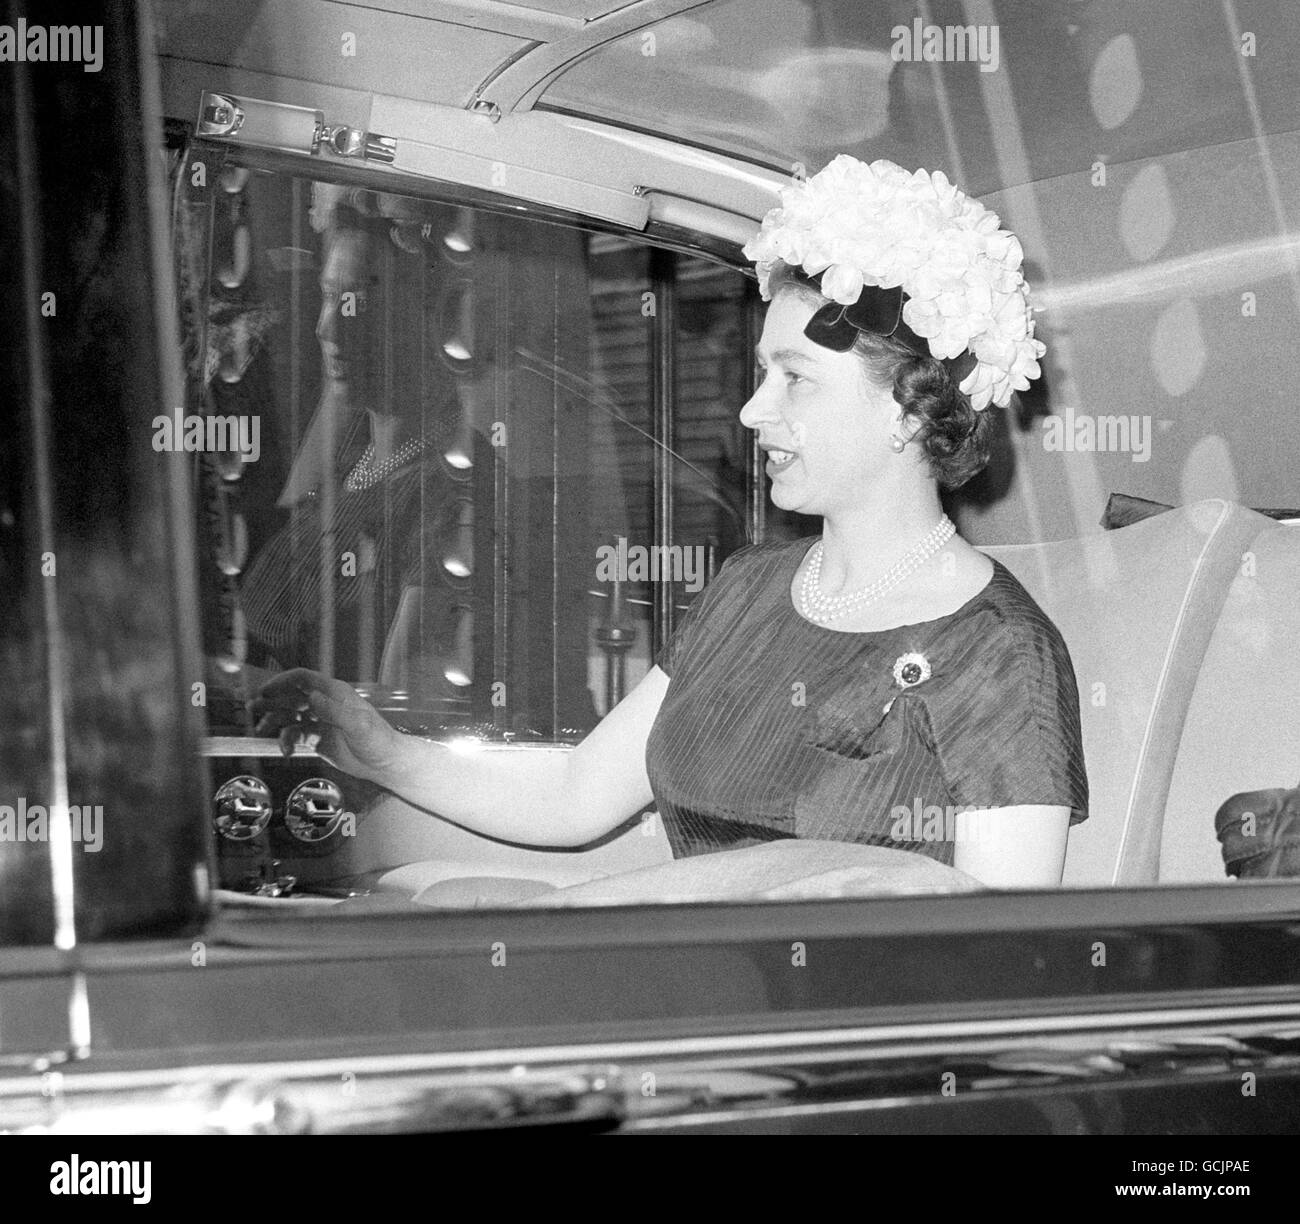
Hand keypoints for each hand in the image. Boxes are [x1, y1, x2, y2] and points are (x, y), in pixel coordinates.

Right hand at [250, 669, 400, 781]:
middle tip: (254, 709)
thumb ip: (334, 711)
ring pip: (290, 716)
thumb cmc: (378, 740)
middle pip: (291, 696)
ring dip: (275, 721)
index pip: (304, 679)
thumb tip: (311, 697)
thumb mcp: (357, 725)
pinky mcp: (317, 738)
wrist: (384, 763)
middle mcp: (325, 704)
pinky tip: (286, 751)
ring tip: (262, 730)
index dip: (283, 682)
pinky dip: (286, 741)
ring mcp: (320, 721)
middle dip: (272, 702)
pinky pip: (295, 735)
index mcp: (334, 693)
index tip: (265, 691)